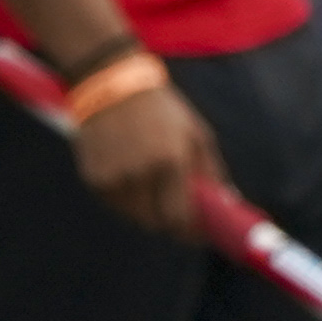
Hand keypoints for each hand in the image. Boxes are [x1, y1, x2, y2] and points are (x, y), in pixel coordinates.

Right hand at [73, 83, 224, 240]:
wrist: (111, 85)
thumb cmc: (162, 109)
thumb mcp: (196, 133)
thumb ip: (212, 172)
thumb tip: (227, 203)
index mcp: (170, 161)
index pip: (179, 217)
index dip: (189, 232)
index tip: (198, 235)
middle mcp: (140, 174)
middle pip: (155, 223)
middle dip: (169, 223)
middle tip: (179, 216)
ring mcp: (113, 178)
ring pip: (134, 217)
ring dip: (148, 210)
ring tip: (152, 186)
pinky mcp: (94, 179)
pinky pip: (115, 205)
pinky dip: (127, 199)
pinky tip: (131, 175)